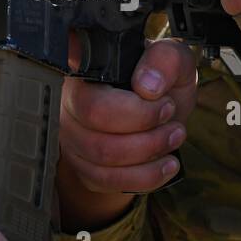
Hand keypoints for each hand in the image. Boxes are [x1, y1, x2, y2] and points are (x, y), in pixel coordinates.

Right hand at [58, 35, 197, 228]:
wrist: (159, 118)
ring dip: (148, 151)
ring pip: (102, 157)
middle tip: (171, 118)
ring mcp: (70, 137)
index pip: (87, 92)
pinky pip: (107, 181)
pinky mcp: (82, 167)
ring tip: (173, 136)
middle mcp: (67, 102)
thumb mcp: (173, 61)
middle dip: (144, 128)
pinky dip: (145, 176)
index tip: (160, 99)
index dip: (128, 105)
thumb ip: (165, 60)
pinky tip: (164, 163)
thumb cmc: (159, 84)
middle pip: (94, 123)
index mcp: (85, 71)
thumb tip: (147, 86)